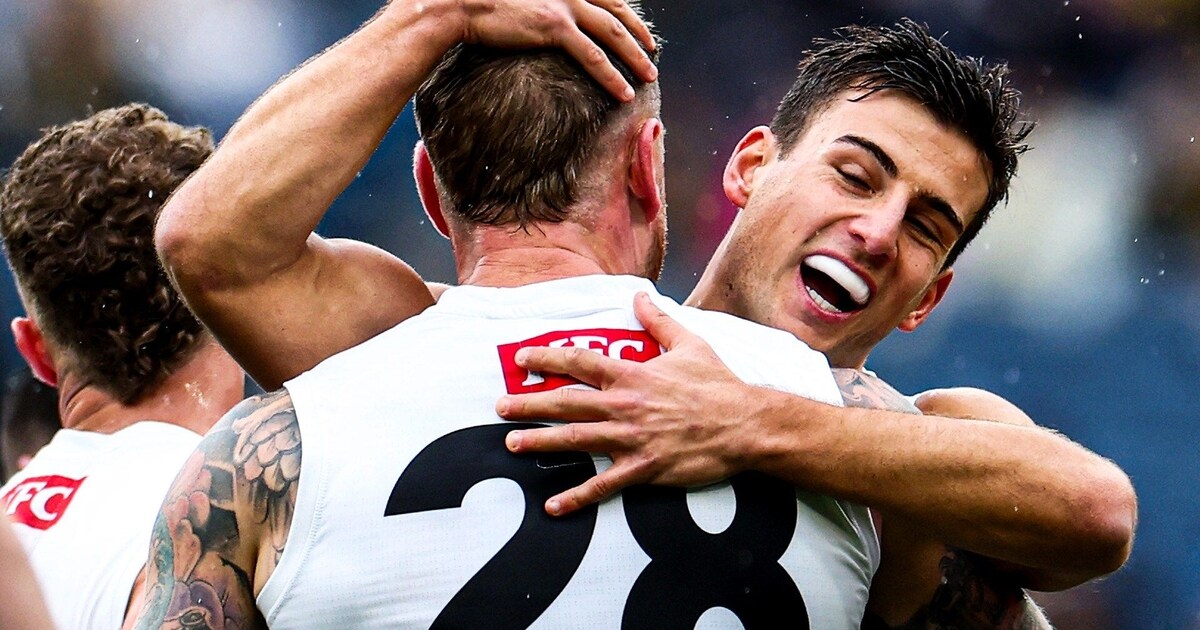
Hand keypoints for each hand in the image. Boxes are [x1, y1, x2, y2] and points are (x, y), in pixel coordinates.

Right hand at [456, 0, 657, 100]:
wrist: (460, 2)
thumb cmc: (481, 2)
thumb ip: (541, 6)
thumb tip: (547, 24)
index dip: (626, 14)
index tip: (637, 30)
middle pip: (617, 12)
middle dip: (639, 34)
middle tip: (653, 53)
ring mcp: (564, 4)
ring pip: (613, 34)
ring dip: (635, 57)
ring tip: (649, 75)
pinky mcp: (555, 26)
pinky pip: (594, 55)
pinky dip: (612, 76)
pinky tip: (624, 93)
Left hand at [496, 292, 755, 515]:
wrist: (746, 424)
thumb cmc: (718, 384)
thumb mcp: (689, 344)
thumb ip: (658, 321)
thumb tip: (639, 295)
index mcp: (633, 374)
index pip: (580, 362)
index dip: (547, 359)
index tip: (522, 361)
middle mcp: (625, 405)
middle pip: (566, 402)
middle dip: (529, 404)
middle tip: (499, 407)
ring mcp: (632, 438)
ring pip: (576, 440)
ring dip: (540, 441)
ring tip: (512, 443)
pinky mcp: (644, 468)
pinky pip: (603, 485)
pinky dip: (577, 496)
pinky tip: (552, 504)